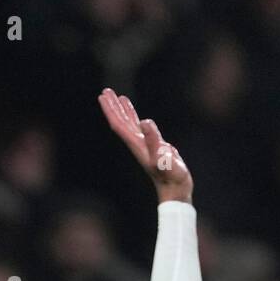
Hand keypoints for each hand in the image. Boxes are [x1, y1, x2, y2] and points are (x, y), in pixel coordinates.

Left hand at [99, 87, 193, 203]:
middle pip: (121, 122)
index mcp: (136, 144)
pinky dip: (139, 121)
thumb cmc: (170, 175)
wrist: (176, 189)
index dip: (111, 110)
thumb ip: (153, 139)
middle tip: (106, 91)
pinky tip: (138, 116)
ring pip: (131, 125)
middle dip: (113, 107)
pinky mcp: (156, 147)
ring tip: (119, 98)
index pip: (119, 124)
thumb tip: (145, 121)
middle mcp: (138, 144)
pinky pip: (143, 130)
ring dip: (124, 111)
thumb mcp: (162, 156)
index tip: (103, 97)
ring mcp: (146, 145)